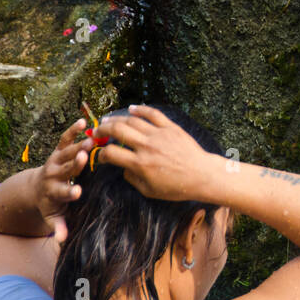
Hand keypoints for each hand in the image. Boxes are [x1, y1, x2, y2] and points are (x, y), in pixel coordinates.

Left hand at [35, 118, 94, 242]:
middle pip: (65, 169)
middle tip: (85, 156)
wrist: (35, 188)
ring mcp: (55, 161)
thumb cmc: (50, 204)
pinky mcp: (56, 150)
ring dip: (79, 145)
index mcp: (53, 192)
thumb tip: (61, 240)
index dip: (69, 192)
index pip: (62, 193)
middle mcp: (53, 175)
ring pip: (67, 152)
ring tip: (93, 139)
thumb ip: (57, 226)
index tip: (78, 192)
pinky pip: (64, 138)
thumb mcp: (52, 217)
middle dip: (75, 163)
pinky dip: (72, 129)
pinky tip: (83, 121)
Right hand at [95, 105, 214, 201]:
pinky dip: (141, 109)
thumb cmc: (176, 187)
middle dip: (103, 130)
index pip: (112, 153)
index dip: (101, 154)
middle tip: (96, 132)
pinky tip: (131, 109)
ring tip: (108, 121)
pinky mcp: (170, 127)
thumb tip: (123, 168)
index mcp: (140, 164)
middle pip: (118, 131)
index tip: (101, 155)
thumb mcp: (149, 190)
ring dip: (117, 119)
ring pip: (132, 120)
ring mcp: (159, 135)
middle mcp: (147, 147)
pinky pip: (153, 114)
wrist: (202, 176)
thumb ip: (132, 179)